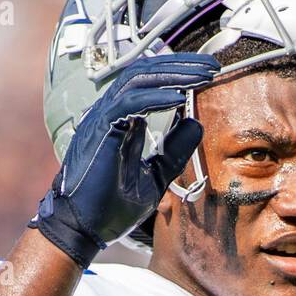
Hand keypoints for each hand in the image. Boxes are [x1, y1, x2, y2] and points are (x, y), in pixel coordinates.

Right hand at [30, 53, 219, 267]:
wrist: (82, 230)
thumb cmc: (110, 207)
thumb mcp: (154, 176)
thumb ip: (174, 151)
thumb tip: (196, 123)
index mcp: (121, 120)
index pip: (150, 83)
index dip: (179, 74)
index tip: (208, 74)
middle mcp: (109, 112)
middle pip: (145, 72)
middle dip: (182, 65)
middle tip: (213, 65)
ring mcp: (102, 119)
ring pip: (137, 80)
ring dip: (173, 74)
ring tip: (202, 75)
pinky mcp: (100, 131)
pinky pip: (129, 104)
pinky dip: (155, 97)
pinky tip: (180, 97)